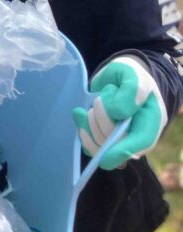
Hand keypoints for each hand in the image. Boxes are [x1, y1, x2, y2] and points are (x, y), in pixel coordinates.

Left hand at [72, 56, 168, 170]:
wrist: (116, 77)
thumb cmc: (128, 75)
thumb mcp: (133, 74)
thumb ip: (132, 89)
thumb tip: (120, 112)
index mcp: (152, 120)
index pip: (141, 142)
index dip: (122, 151)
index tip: (104, 156)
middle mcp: (137, 134)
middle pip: (115, 143)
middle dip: (100, 121)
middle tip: (99, 99)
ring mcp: (120, 138)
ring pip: (100, 144)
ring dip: (90, 122)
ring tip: (94, 102)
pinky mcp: (104, 139)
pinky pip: (89, 145)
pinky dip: (81, 128)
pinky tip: (79, 113)